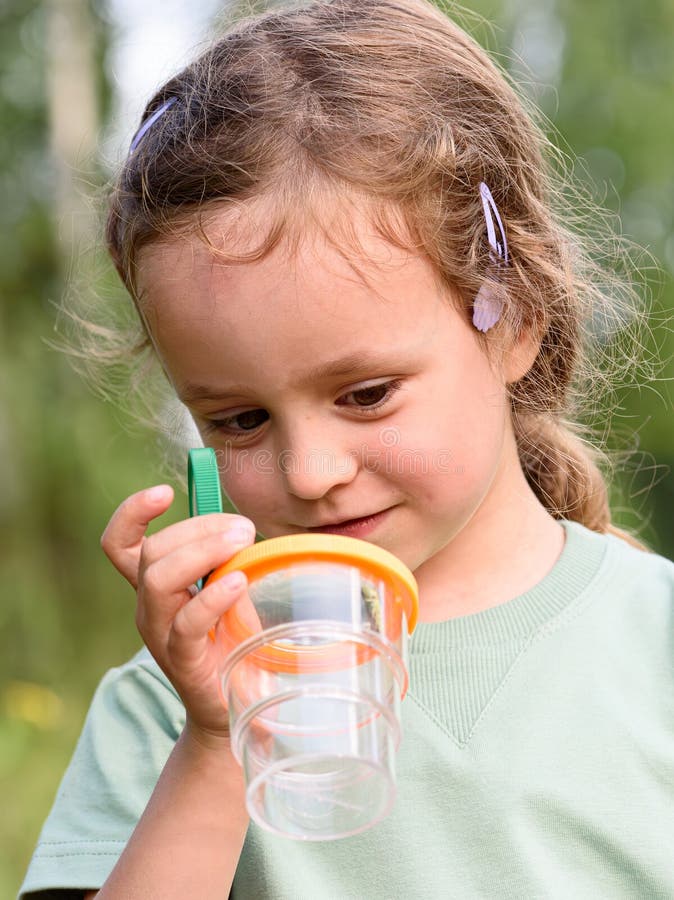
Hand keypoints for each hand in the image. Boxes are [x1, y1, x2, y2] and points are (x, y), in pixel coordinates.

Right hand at [100, 484, 255, 743]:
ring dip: (203, 552)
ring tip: (243, 543)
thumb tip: (241, 528)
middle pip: (151, 552)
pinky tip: (239, 582)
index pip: (121, 544)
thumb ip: (228, 561)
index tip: (164, 492)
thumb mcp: (230, 591)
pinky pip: (186, 622)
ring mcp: (160, 634)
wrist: (238, 706)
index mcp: (156, 585)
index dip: (131, 513)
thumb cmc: (234, 641)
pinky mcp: (182, 660)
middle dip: (197, 528)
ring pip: (158, 580)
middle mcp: (149, 607)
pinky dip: (213, 596)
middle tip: (244, 528)